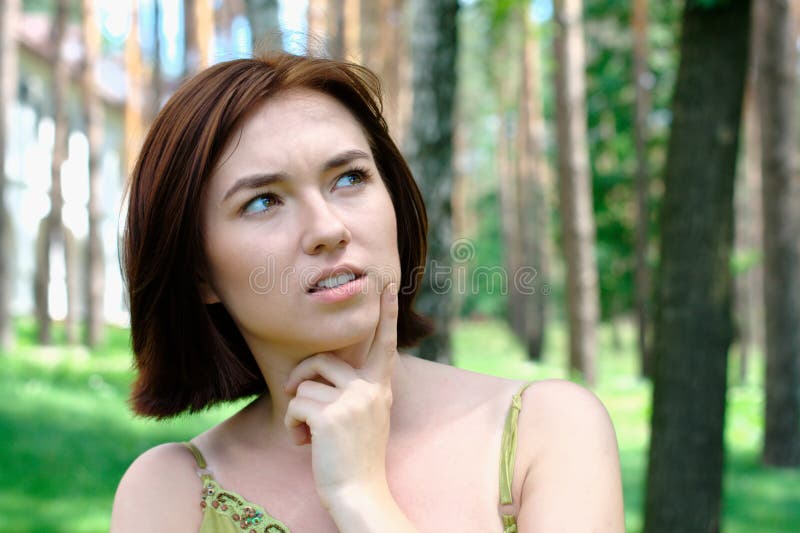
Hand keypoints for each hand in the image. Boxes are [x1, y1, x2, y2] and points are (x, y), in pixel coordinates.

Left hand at [283, 282, 398, 504]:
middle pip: (324, 360)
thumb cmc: (356, 458)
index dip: (385, 316)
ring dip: (296, 410)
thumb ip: (358, 392)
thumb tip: (326, 374)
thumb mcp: (368, 418)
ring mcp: (353, 401)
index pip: (384, 345)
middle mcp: (370, 390)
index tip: (387, 286)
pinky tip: (300, 442)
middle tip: (292, 392)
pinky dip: (291, 425)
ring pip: (305, 385)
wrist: (359, 492)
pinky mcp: (331, 415)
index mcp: (380, 389)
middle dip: (301, 375)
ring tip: (304, 433)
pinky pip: (296, 405)